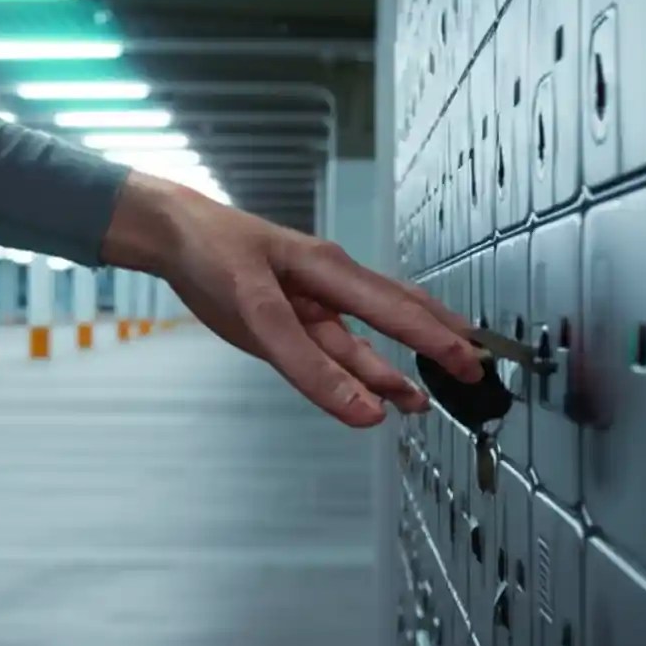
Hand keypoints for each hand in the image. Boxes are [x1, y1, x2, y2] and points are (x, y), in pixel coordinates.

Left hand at [100, 171, 484, 427]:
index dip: (438, 340)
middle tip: (474, 372)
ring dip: (393, 372)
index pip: (399, 311)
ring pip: (364, 343)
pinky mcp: (289, 322)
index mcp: (332, 270)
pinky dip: (357, 373)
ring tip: (425, 402)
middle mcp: (331, 286)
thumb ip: (309, 365)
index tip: (473, 365)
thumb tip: (363, 410)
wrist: (171, 235)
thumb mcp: (257, 309)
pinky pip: (332, 350)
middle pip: (396, 318)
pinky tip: (377, 393)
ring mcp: (311, 306)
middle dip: (436, 345)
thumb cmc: (214, 253)